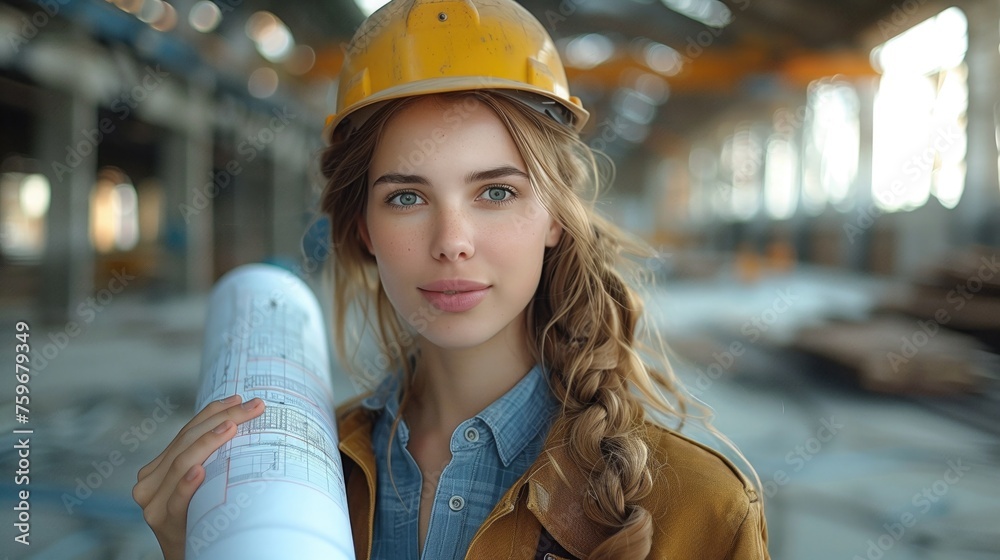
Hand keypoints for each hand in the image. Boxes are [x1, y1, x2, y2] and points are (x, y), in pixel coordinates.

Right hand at [132, 394, 265, 559]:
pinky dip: (187, 483)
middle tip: (253, 406)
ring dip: (208, 442)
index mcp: (158, 467)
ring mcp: (153, 501)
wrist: (194, 555)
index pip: (188, 430)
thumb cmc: (201, 517)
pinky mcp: (161, 521)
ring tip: (232, 426)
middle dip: (222, 419)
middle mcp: (149, 481)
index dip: (213, 411)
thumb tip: (237, 421)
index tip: (240, 398)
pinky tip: (200, 471)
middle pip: (188, 440)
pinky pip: (177, 498)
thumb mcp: (200, 484)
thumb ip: (205, 459)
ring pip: (182, 461)